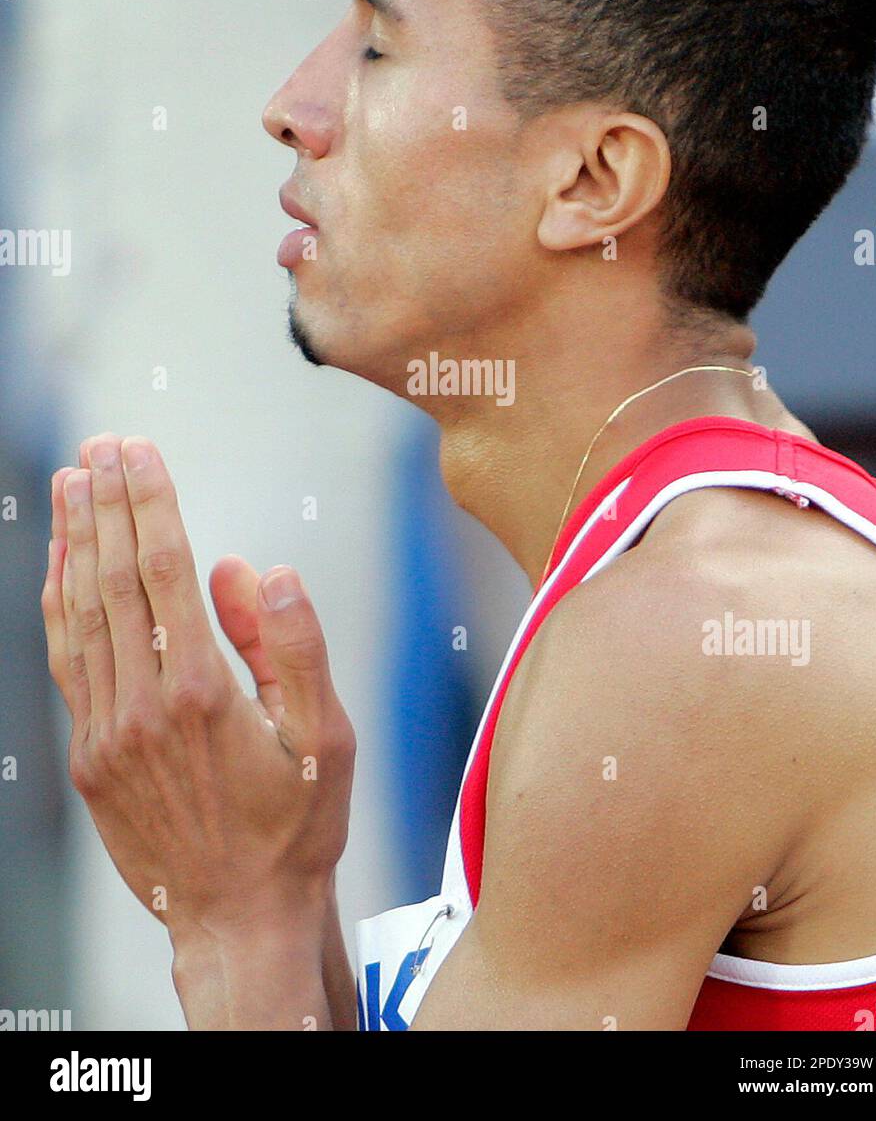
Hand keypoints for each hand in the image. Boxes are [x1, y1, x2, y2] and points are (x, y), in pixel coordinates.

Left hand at [41, 434, 355, 947]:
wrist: (238, 919)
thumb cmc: (294, 829)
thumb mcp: (327, 739)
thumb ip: (294, 648)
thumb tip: (258, 570)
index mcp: (205, 691)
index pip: (165, 568)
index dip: (149, 501)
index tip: (138, 450)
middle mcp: (144, 705)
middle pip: (115, 578)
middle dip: (107, 504)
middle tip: (100, 447)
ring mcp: (107, 733)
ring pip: (80, 615)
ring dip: (75, 543)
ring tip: (72, 483)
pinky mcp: (90, 758)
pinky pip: (67, 663)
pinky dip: (59, 605)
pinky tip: (61, 567)